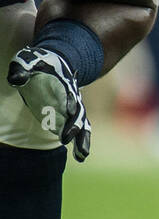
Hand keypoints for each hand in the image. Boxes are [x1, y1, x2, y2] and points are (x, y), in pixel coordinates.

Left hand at [7, 46, 91, 160]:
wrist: (55, 64)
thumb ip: (22, 69)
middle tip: (66, 139)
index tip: (70, 111)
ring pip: (82, 125)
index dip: (70, 102)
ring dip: (82, 140)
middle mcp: (71, 98)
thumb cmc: (40, 62)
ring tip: (81, 156)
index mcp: (63, 84)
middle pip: (78, 113)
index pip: (69, 94)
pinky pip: (77, 131)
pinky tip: (80, 157)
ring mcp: (71, 108)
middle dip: (74, 127)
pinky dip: (79, 143)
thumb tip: (16, 79)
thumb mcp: (28, 60)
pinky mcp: (67, 116)